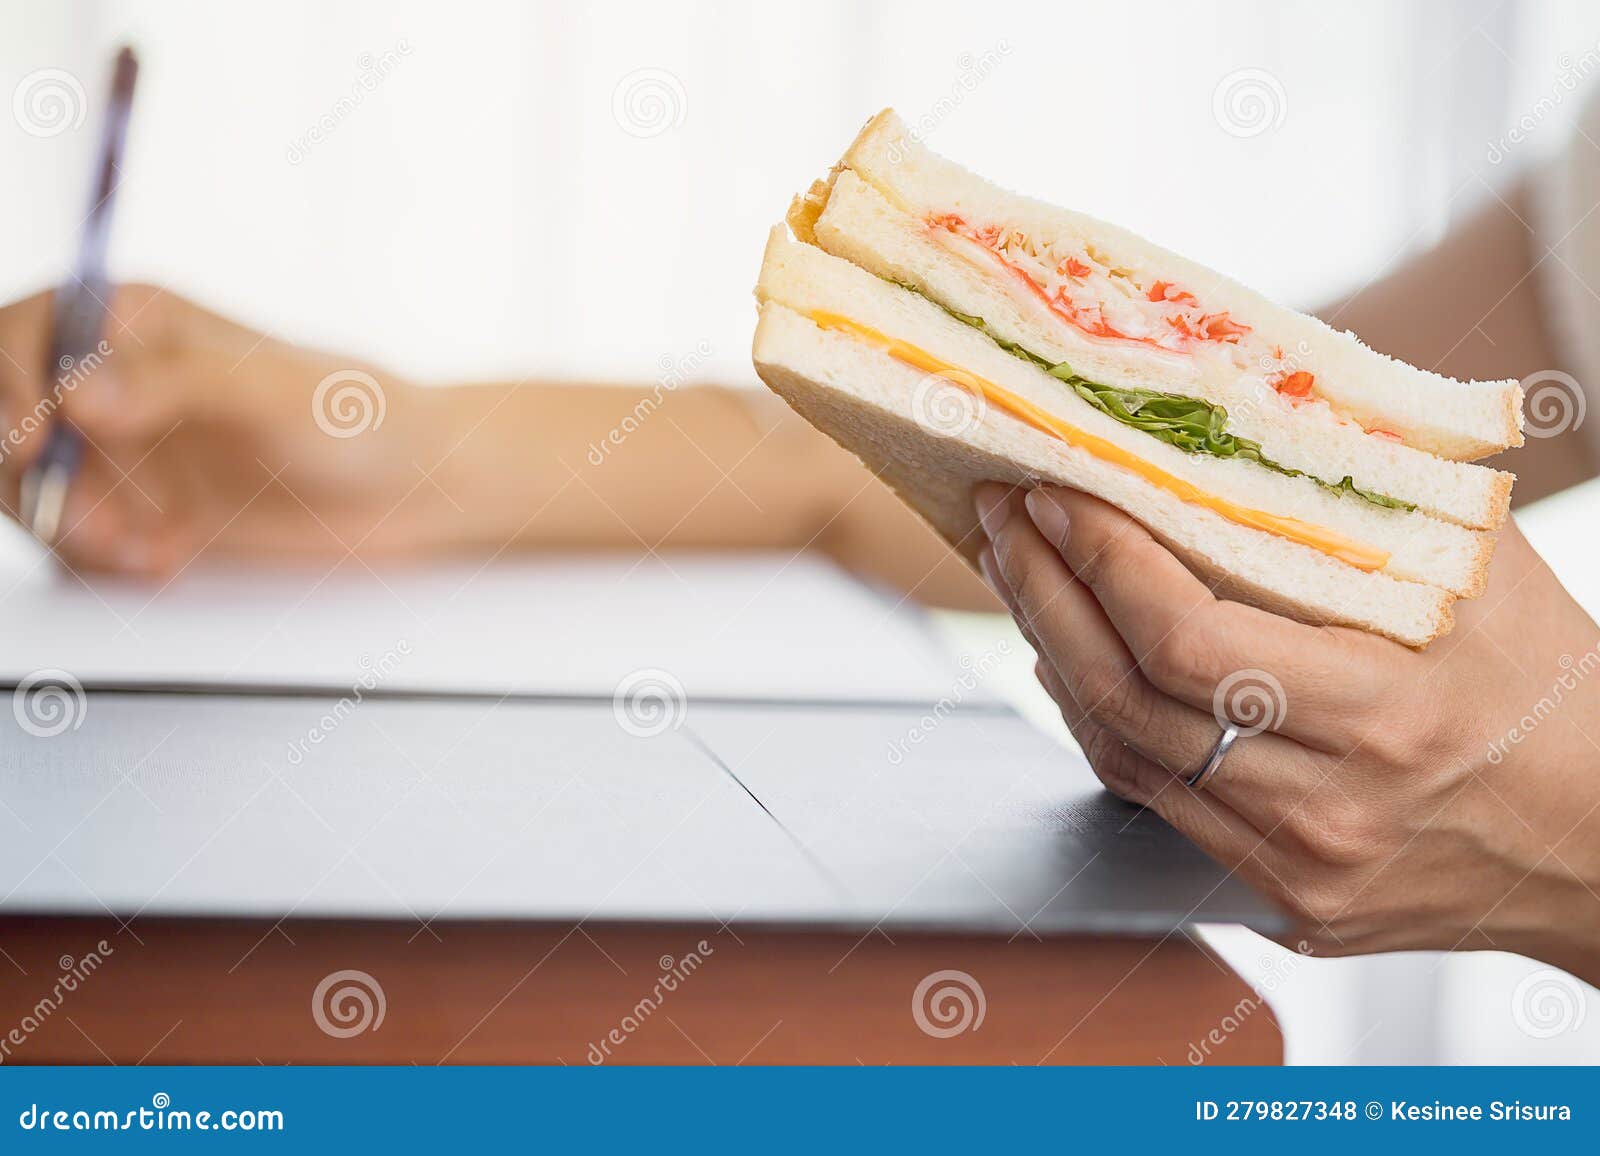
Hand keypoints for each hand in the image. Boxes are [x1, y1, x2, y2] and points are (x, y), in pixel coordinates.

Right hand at [0, 285, 451, 574]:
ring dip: (69, 527)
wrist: (409, 492)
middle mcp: (110, 380)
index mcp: (131, 320)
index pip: (20, 336)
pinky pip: (76, 538)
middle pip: (6, 418)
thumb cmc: (361, 417)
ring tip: (146, 549)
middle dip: (33, 478)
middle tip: (97, 527)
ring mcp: (118, 448)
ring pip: (30, 486)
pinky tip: (169, 557)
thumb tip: (78, 395)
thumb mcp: (276, 392)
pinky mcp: (135, 509)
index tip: (32, 444)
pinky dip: (106, 558)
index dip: (7, 385)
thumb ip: (179, 384)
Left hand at [973, 481, 1599, 984]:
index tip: (1054, 494)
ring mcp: (1298, 869)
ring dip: (1053, 656)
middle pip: (1127, 700)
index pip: (1187, 640)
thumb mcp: (1480, 567)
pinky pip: (1153, 805)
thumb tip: (1240, 391)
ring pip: (1122, 758)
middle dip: (1044, 595)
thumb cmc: (1549, 682)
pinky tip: (1073, 661)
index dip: (1102, 562)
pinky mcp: (1283, 901)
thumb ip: (1367, 486)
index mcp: (1384, 716)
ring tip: (1020, 572)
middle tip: (1002, 517)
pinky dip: (1098, 725)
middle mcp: (1328, 808)